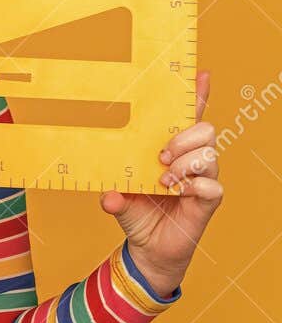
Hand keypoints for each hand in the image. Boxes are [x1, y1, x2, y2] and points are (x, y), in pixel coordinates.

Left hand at [100, 69, 222, 298]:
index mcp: (170, 150)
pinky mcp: (207, 201)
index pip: (188, 118)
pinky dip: (195, 185)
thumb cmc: (136, 213)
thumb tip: (108, 196)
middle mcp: (189, 160)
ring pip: (209, 154)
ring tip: (163, 178)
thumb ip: (113, 192)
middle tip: (159, 156)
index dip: (197, 96)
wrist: (147, 248)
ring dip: (184, 163)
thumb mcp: (117, 198)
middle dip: (183, 136)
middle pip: (204, 130)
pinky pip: (213, 185)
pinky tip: (179, 191)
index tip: (199, 74)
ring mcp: (201, 179)